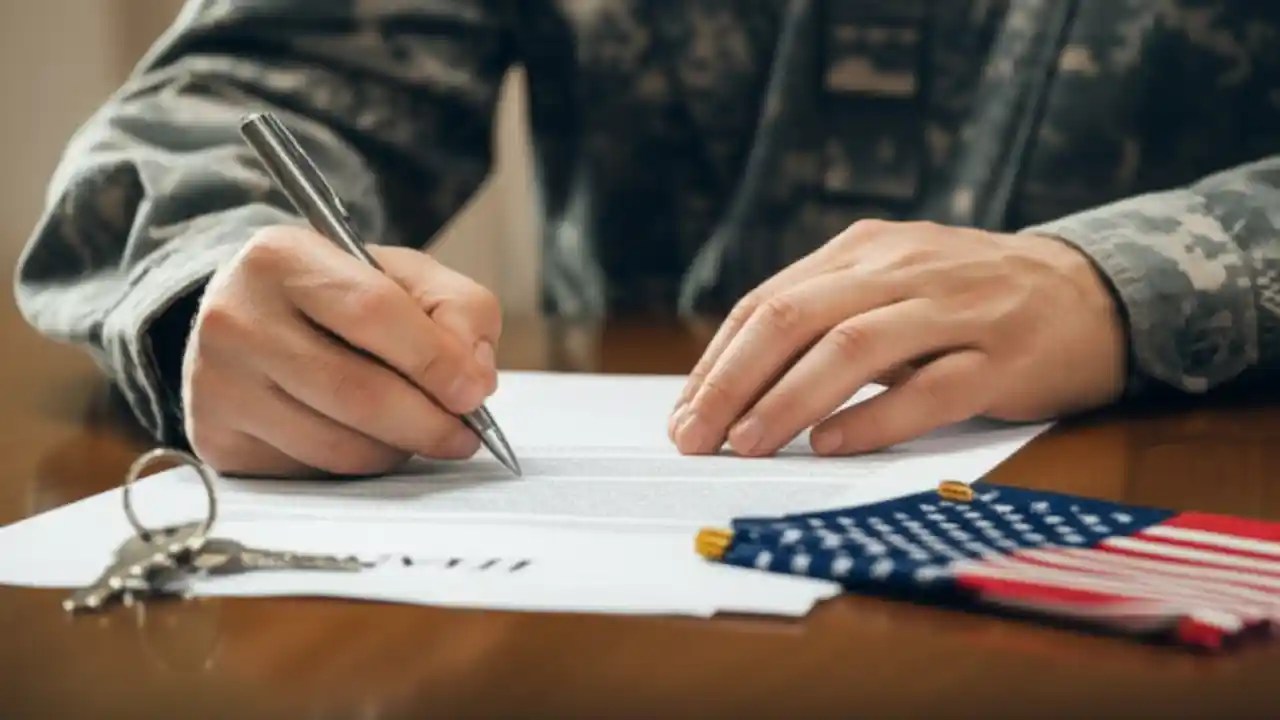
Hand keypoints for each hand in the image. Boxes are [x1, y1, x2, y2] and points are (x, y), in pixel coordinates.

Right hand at [183, 226, 500, 475]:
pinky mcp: (218, 439)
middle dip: (428, 422)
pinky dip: (359, 465)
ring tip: (419, 432)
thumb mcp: (405, 276)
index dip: (435, 359)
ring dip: (398, 449)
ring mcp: (218, 384)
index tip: (474, 391)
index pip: (372, 312)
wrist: (253, 319)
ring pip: (337, 445)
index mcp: (282, 257)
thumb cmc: (341, 296)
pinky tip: (369, 439)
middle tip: (465, 435)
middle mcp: (235, 318)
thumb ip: (459, 310)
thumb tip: (475, 378)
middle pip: (356, 392)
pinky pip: (312, 471)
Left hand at [669, 220, 1125, 456]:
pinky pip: (929, 388)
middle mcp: (904, 268)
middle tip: (694, 437)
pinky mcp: (1004, 356)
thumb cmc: (969, 303)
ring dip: (788, 400)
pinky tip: (830, 444)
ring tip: (747, 444)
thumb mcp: (892, 289)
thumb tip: (735, 388)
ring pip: (853, 348)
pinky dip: (873, 418)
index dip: (719, 360)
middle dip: (734, 381)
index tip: (685, 413)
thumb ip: (826, 320)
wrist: (1090, 291)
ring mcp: (957, 309)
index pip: (769, 301)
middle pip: (796, 317)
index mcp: (866, 250)